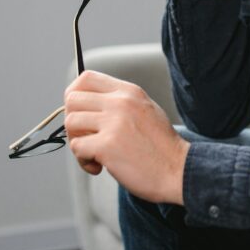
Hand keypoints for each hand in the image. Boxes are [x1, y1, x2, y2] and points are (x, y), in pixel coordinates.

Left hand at [64, 70, 189, 204]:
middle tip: (85, 137)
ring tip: (93, 155)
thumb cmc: (161, 147)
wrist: (179, 171)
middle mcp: (120, 102)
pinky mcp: (107, 145)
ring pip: (71, 122)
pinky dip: (83, 160)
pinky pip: (76, 146)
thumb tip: (89, 104)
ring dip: (77, 142)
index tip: (79, 112)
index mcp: (129, 91)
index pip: (86, 77)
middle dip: (73, 121)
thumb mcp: (145, 110)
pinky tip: (98, 166)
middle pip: (72, 98)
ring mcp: (113, 123)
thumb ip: (120, 102)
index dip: (75, 94)